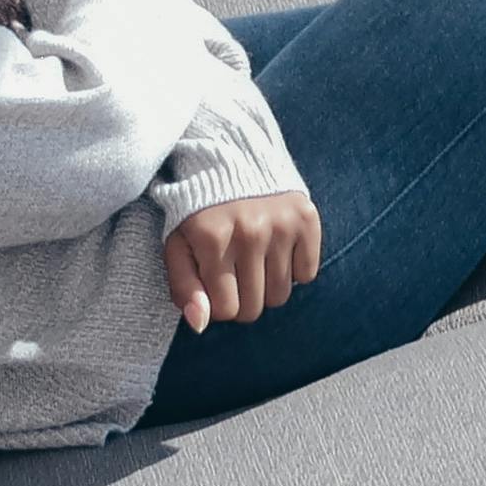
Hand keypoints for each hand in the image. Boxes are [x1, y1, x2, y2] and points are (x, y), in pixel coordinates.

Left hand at [163, 191, 320, 331]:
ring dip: (267, 287)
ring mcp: (281, 224)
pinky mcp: (306, 218)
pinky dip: (293, 270)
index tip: (215, 284)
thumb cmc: (202, 215)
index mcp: (212, 238)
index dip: (218, 304)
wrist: (234, 162)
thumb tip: (199, 324)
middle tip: (236, 274)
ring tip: (255, 261)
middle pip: (254, 308)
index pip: (224, 310)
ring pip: (280, 295)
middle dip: (242, 299)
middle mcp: (249, 231)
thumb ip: (184, 288)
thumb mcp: (179, 247)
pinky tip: (278, 250)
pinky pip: (307, 274)